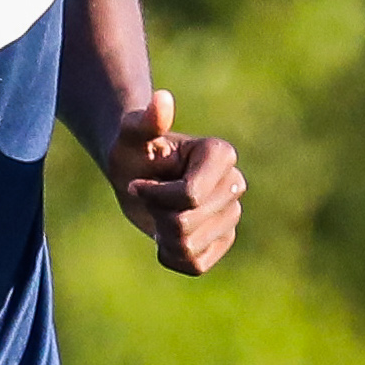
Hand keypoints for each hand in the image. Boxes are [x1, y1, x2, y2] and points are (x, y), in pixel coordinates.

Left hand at [114, 89, 243, 273]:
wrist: (137, 174)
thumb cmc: (132, 150)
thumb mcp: (129, 135)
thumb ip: (143, 120)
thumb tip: (161, 99)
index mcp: (220, 154)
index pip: (190, 196)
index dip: (154, 196)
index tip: (136, 183)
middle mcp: (234, 184)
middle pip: (186, 223)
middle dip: (156, 213)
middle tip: (149, 197)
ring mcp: (232, 215)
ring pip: (190, 246)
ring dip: (161, 235)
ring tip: (159, 214)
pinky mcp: (223, 241)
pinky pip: (194, 265)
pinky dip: (171, 255)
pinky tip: (165, 235)